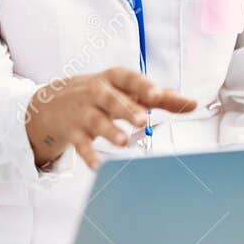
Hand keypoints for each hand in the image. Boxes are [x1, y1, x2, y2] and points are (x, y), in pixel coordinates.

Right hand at [25, 67, 201, 170]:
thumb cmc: (99, 95)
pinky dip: (89, 155)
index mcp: (112, 80)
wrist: (50, 103)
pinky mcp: (72, 132)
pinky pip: (80, 144)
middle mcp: (95, 93)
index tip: (156, 94)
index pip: (128, 79)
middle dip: (126, 109)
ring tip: (124, 142)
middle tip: (142, 119)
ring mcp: (82, 112)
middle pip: (111, 99)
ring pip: (96, 121)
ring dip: (110, 131)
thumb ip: (159, 97)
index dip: (142, 85)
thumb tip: (193, 103)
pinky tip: (98, 165)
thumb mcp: (124, 90)